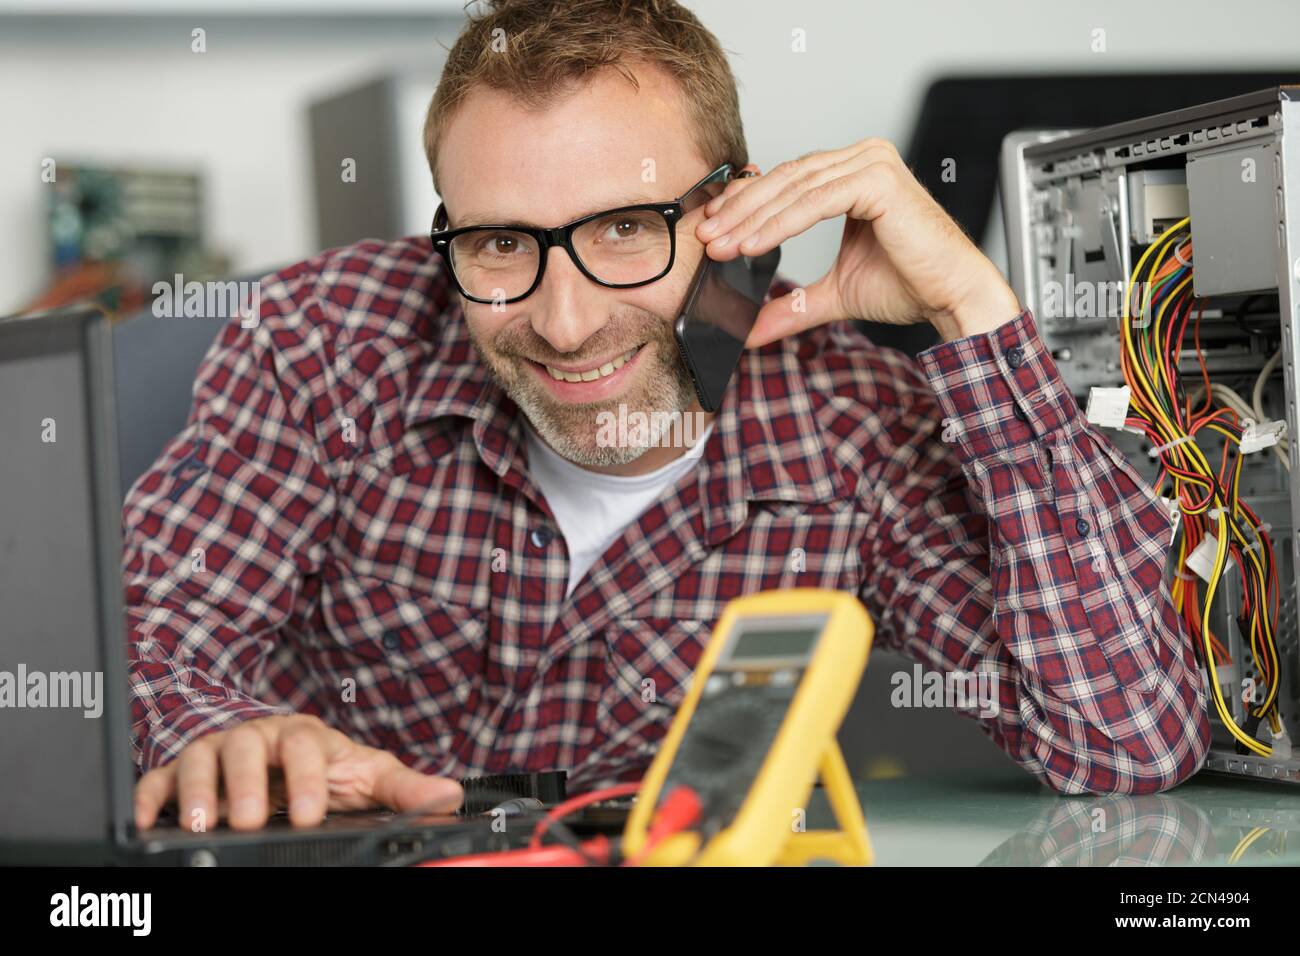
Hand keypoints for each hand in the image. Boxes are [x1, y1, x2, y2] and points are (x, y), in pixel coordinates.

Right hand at [134, 713, 463, 830]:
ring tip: (204, 823)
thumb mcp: (366, 776)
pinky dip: (153, 797)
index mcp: (305, 736)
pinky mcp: (183, 772)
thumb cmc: (324, 769)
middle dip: (247, 783)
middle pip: (247, 747)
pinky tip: (150, 821)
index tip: (312, 812)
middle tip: (248, 820)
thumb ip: (404, 789)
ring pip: (202, 758)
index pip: (306, 747)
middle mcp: (258, 738)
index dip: (308, 778)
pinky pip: (161, 778)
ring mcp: (218, 751)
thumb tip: (450, 794)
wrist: (280, 759)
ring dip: (200, 790)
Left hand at [695, 138, 1020, 344]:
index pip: (788, 181)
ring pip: (796, 188)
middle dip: (740, 210)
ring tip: (722, 245)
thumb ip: (793, 304)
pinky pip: (816, 201)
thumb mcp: (833, 294)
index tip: (712, 229)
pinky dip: (781, 224)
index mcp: (854, 173)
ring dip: (753, 219)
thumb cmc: (909, 285)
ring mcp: (873, 164)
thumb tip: (750, 330)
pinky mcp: (879, 181)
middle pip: (786, 180)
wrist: (953, 297)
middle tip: (706, 237)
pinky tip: (753, 245)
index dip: (746, 204)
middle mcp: (864, 158)